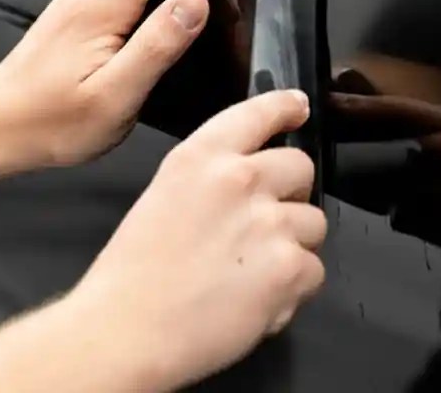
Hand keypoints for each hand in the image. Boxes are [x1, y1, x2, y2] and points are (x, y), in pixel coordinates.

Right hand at [66, 90, 326, 390]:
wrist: (126, 331)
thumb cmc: (132, 277)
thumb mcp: (163, 197)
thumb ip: (210, 180)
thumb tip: (253, 186)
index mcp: (201, 158)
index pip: (257, 113)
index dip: (285, 107)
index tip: (298, 107)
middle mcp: (240, 180)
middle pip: (301, 168)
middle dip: (291, 195)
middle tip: (264, 225)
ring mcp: (270, 222)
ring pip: (313, 223)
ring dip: (293, 247)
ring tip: (251, 273)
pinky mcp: (289, 267)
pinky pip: (314, 271)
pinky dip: (292, 291)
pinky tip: (254, 301)